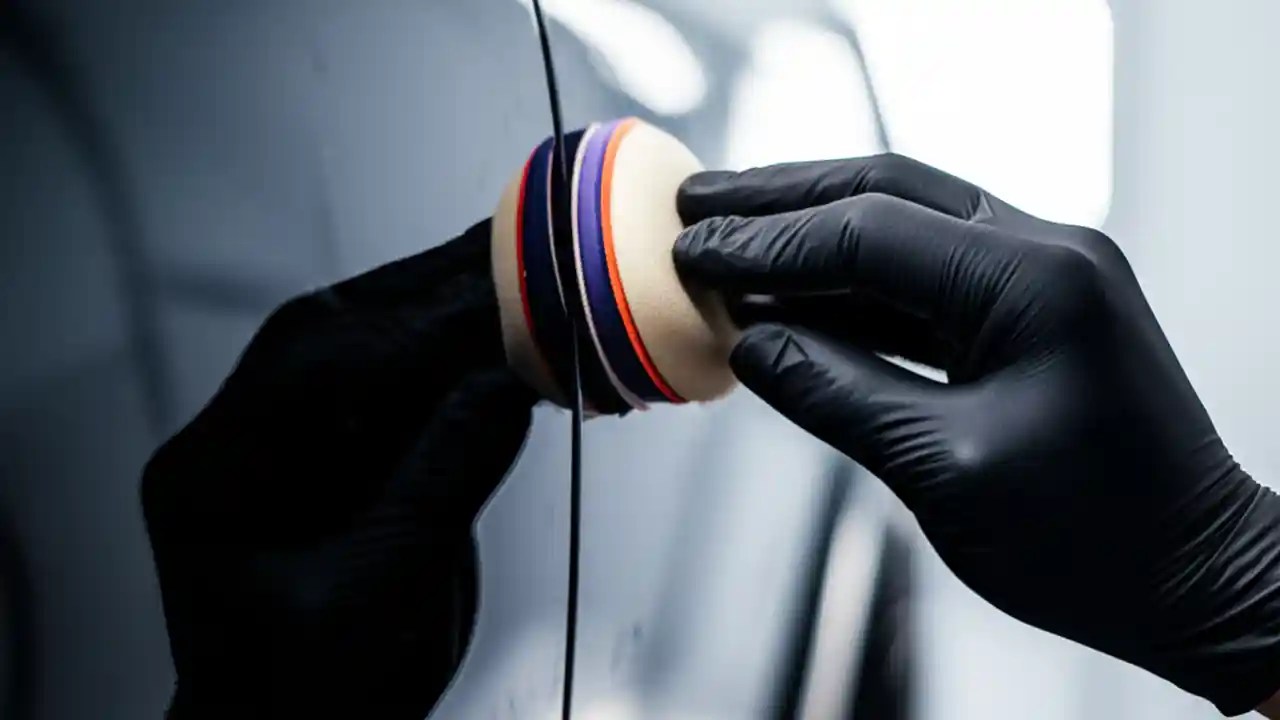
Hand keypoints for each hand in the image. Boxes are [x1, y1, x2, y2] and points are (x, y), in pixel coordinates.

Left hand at [141, 220, 535, 717]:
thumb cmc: (305, 703)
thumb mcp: (373, 607)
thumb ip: (434, 491)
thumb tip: (500, 388)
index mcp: (214, 476)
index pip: (317, 368)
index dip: (417, 333)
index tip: (501, 306)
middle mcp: (245, 443)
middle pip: (338, 329)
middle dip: (434, 293)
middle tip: (522, 255)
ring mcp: (296, 444)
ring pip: (373, 342)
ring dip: (453, 310)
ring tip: (532, 280)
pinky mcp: (351, 454)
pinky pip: (408, 384)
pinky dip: (467, 357)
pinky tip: (518, 340)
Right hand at [675, 155, 1279, 715]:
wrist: (1193, 579)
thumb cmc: (1095, 542)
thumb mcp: (945, 474)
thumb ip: (839, 395)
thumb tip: (751, 345)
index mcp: (1037, 282)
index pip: (871, 233)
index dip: (769, 244)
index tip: (694, 253)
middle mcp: (1048, 253)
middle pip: (888, 193)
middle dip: (783, 200)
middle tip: (697, 202)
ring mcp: (1045, 275)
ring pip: (905, 222)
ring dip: (814, 232)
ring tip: (728, 233)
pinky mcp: (1033, 308)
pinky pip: (927, 274)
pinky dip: (855, 282)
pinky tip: (794, 293)